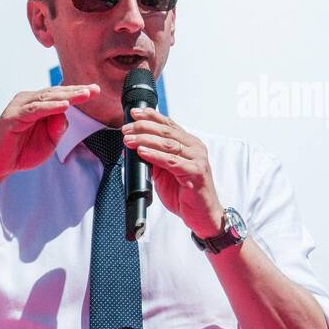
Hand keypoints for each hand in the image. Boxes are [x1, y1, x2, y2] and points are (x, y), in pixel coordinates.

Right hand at [0, 84, 99, 185]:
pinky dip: (50, 108)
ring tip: (84, 95)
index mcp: (37, 105)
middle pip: (55, 93)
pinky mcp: (12, 116)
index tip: (96, 91)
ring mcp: (19, 107)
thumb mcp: (48, 142)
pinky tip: (64, 106)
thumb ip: (58, 128)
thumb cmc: (21, 152)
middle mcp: (27, 101)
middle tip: (94, 90)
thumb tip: (65, 113)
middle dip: (76, 91)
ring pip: (46, 98)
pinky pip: (34, 110)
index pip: (60, 95)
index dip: (77, 92)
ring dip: (66, 96)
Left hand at [122, 108, 225, 237]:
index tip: (134, 113)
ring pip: (169, 144)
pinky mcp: (196, 173)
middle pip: (167, 131)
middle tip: (126, 129)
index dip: (151, 116)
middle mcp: (195, 148)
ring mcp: (197, 160)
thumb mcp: (164, 172)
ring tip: (129, 139)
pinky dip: (155, 155)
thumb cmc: (184, 193)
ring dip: (145, 140)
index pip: (169, 124)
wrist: (202, 215)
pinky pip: (172, 161)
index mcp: (189, 144)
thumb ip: (154, 158)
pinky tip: (142, 152)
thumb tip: (134, 147)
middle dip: (143, 127)